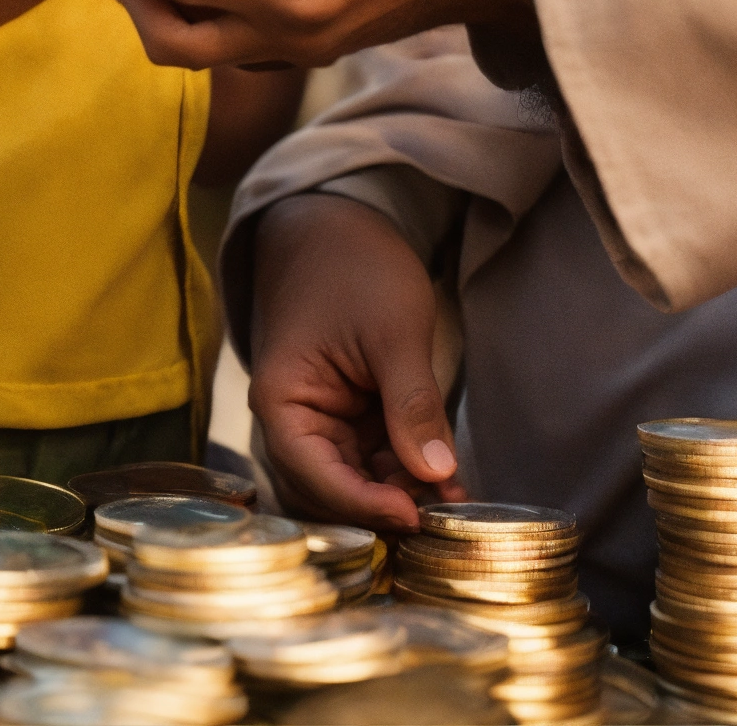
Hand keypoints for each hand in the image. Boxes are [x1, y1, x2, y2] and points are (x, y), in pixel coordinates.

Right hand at [250, 195, 464, 528]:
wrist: (340, 221)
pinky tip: (445, 476)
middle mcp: (294, 420)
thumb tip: (437, 474)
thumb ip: (411, 404)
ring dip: (401, 489)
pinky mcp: (348, 412)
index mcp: (283, 401)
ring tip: (453, 499)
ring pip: (357, 477)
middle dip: (386, 504)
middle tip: (444, 515)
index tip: (416, 516)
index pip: (315, 476)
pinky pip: (373, 454)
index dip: (365, 504)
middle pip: (332, 488)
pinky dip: (405, 466)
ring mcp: (323, 418)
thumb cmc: (355, 265)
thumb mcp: (392, 331)